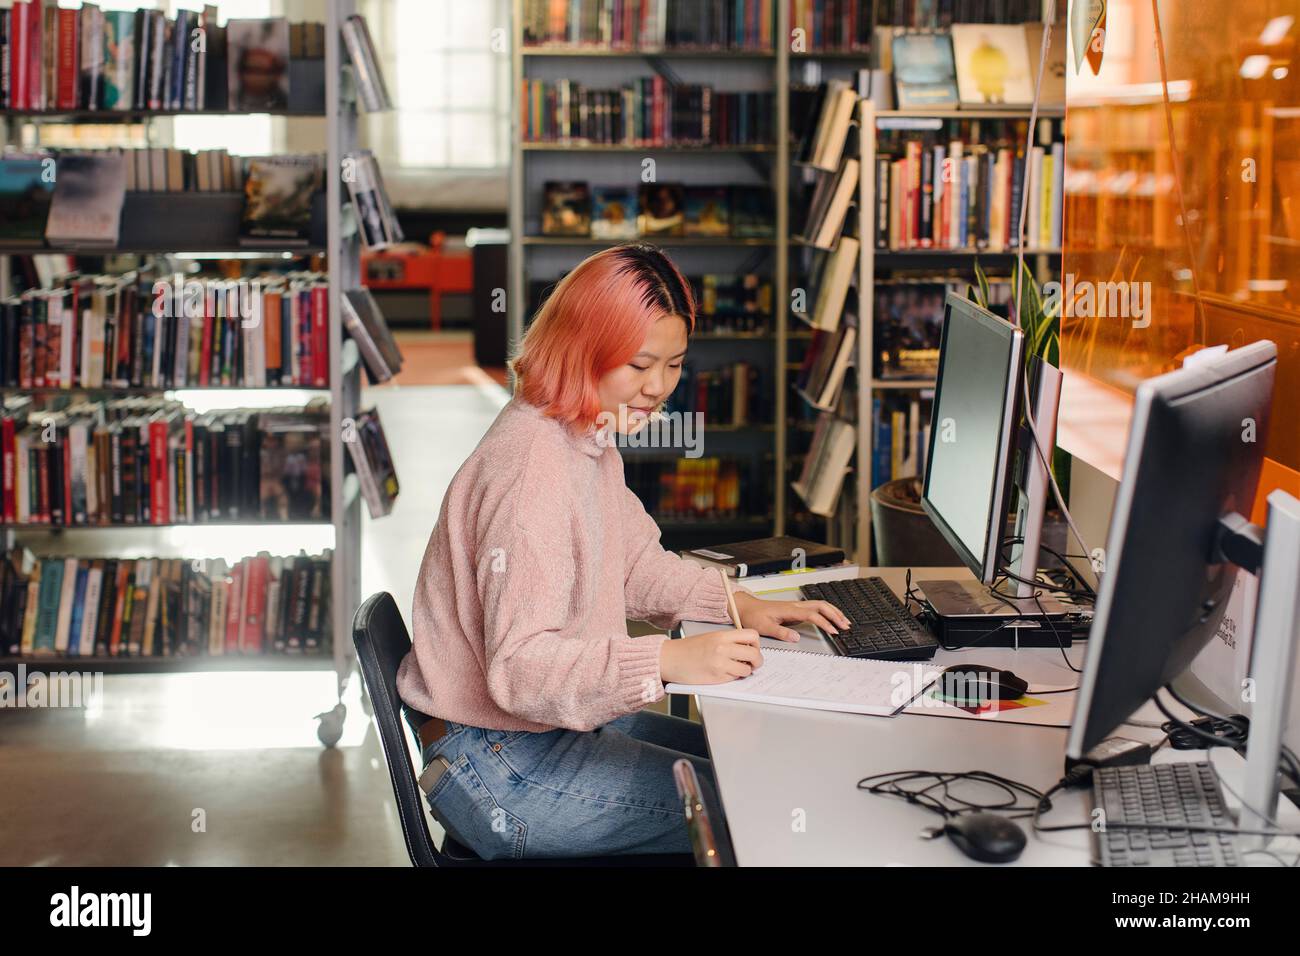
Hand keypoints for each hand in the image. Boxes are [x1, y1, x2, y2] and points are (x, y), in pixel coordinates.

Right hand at [660, 629, 762, 684]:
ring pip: (746, 670)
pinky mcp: (716, 678)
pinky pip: (734, 678)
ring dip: (744, 671)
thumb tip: (747, 648)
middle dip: (757, 661)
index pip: (752, 635)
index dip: (756, 644)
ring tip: (736, 669)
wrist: (670, 659)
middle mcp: (722, 648)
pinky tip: (724, 673)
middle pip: (754, 654)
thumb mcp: (710, 637)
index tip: (752, 648)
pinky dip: (733, 677)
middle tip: (752, 663)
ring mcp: (720, 664)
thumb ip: (729, 641)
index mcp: (722, 636)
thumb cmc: (688, 649)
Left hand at [733, 591, 850, 642]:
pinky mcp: (796, 610)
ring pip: (820, 605)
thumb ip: (781, 632)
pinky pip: (816, 609)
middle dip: (835, 615)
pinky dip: (827, 613)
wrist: (747, 607)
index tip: (833, 631)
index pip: (812, 614)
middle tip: (846, 626)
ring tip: (844, 622)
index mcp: (789, 610)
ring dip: (833, 612)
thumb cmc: (754, 616)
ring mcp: (796, 607)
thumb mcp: (764, 627)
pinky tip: (832, 619)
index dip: (825, 622)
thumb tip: (796, 637)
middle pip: (821, 605)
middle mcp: (795, 606)